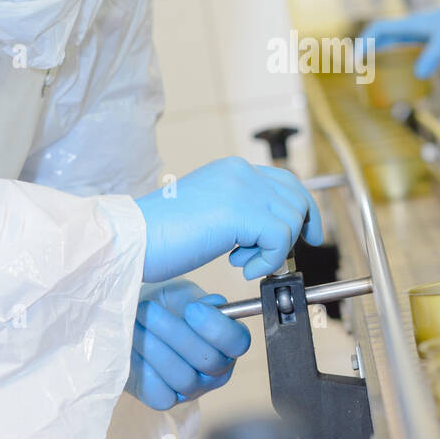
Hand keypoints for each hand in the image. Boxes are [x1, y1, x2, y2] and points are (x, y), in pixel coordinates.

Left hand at [126, 279, 251, 409]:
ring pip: (183, 377)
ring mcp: (193, 389)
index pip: (238, 342)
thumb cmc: (163, 306)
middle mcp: (217, 370)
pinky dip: (144, 370)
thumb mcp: (181, 294)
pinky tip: (134, 349)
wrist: (134, 321)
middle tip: (150, 310)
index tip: (191, 309)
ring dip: (155, 348)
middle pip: (208, 360)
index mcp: (228, 341)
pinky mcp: (165, 400)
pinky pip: (160, 393)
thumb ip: (196, 298)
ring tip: (137, 324)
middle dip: (175, 333)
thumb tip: (212, 305)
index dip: (216, 328)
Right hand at [134, 157, 322, 282]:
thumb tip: (266, 231)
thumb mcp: (209, 214)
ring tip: (242, 262)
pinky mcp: (240, 211)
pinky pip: (280, 239)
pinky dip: (268, 261)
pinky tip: (242, 269)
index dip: (302, 209)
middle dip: (296, 232)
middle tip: (275, 258)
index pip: (285, 181)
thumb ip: (239, 213)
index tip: (308, 235)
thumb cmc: (160, 235)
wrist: (131, 240)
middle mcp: (240, 172)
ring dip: (274, 249)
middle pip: (296, 198)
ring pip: (291, 219)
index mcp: (232, 169)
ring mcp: (241, 188)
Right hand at [360, 0, 439, 78]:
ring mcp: (422, 31)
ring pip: (394, 39)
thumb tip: (418, 76)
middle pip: (382, 33)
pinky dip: (397, 55)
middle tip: (357, 66)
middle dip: (367, 47)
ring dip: (380, 50)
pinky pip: (407, 45)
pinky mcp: (432, 37)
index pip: (380, 28)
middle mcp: (414, 25)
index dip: (365, 41)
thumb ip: (433, 56)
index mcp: (412, 23)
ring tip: (371, 68)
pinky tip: (401, 69)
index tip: (356, 57)